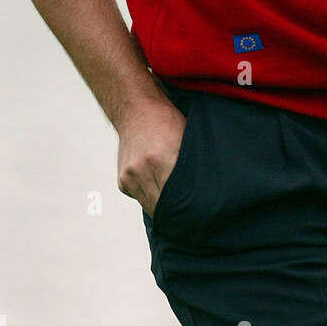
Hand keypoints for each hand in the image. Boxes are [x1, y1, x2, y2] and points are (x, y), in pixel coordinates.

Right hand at [117, 95, 187, 215]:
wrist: (136, 110)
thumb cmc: (168, 122)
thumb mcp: (185, 138)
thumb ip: (190, 165)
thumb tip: (204, 190)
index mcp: (161, 159)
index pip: (175, 198)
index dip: (185, 208)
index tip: (196, 214)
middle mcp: (142, 170)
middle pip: (161, 206)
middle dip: (174, 212)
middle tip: (189, 215)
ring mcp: (129, 176)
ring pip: (148, 205)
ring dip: (161, 206)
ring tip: (176, 204)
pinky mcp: (122, 180)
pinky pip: (139, 197)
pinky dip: (149, 195)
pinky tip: (158, 184)